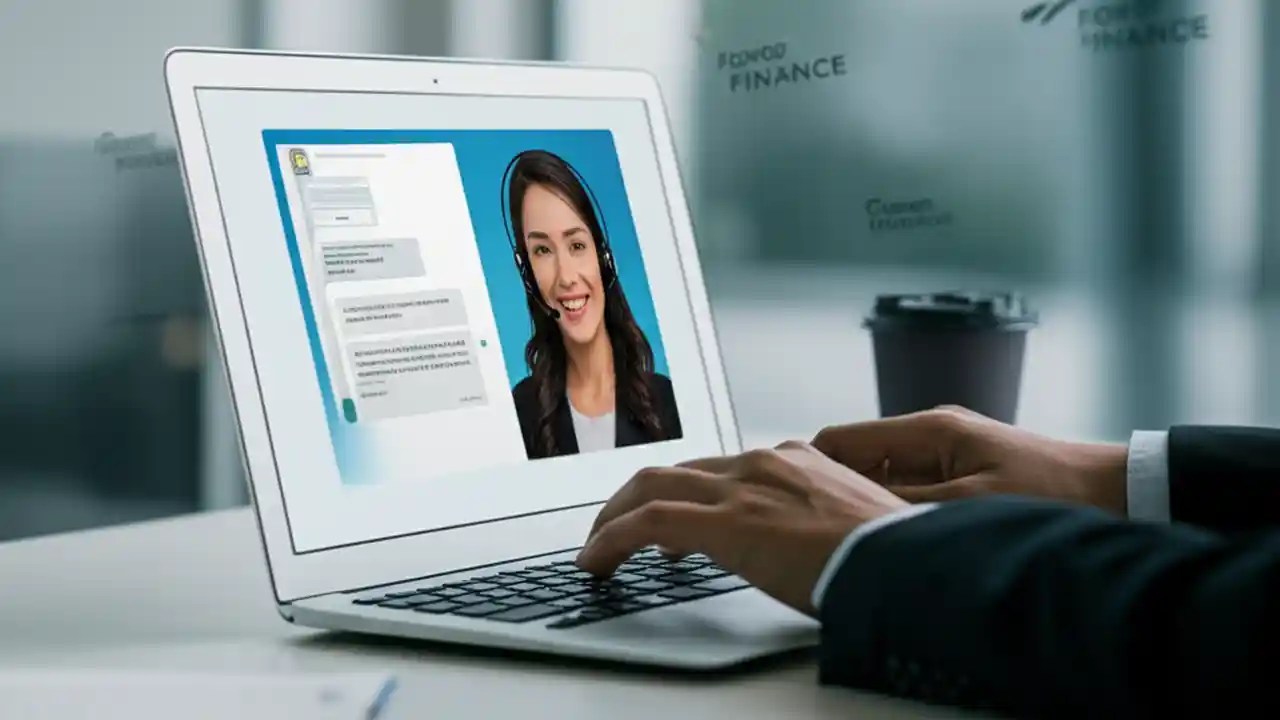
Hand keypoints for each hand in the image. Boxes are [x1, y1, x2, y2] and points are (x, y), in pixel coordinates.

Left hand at [575, 441, 908, 615]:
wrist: (908, 563)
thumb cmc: (894, 556)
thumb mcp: (854, 530)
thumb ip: (823, 527)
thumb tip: (814, 553)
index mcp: (797, 461)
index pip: (721, 470)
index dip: (688, 495)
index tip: (675, 524)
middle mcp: (763, 464)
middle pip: (677, 471)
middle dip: (637, 499)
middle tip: (616, 528)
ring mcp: (741, 489)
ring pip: (651, 488)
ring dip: (614, 517)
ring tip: (598, 547)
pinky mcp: (724, 522)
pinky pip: (645, 523)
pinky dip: (611, 540)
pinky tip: (596, 563)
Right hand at [812, 406, 1128, 513]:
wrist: (1121, 493)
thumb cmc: (1053, 494)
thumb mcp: (966, 506)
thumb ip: (901, 505)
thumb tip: (845, 509)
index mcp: (929, 429)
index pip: (840, 439)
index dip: (808, 469)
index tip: (791, 501)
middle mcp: (934, 434)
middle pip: (857, 459)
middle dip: (835, 491)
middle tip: (820, 530)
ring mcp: (950, 454)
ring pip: (883, 479)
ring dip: (869, 506)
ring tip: (858, 540)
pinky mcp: (966, 475)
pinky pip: (911, 492)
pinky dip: (897, 513)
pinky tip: (898, 541)